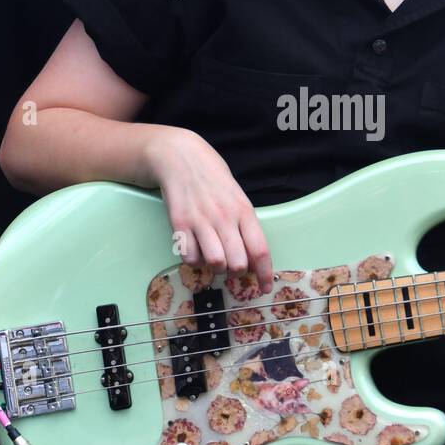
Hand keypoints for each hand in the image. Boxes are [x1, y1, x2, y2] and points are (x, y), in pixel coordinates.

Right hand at [144, 127, 273, 292]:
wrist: (180, 157)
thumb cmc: (212, 178)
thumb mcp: (237, 196)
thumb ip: (246, 224)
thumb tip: (254, 256)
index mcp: (243, 210)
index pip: (260, 250)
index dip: (265, 273)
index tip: (265, 287)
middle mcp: (224, 218)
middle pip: (238, 263)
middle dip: (237, 272)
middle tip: (232, 266)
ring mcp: (200, 221)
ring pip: (215, 263)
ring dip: (215, 267)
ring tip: (213, 256)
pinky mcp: (179, 224)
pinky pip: (190, 258)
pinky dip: (194, 260)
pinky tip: (195, 248)